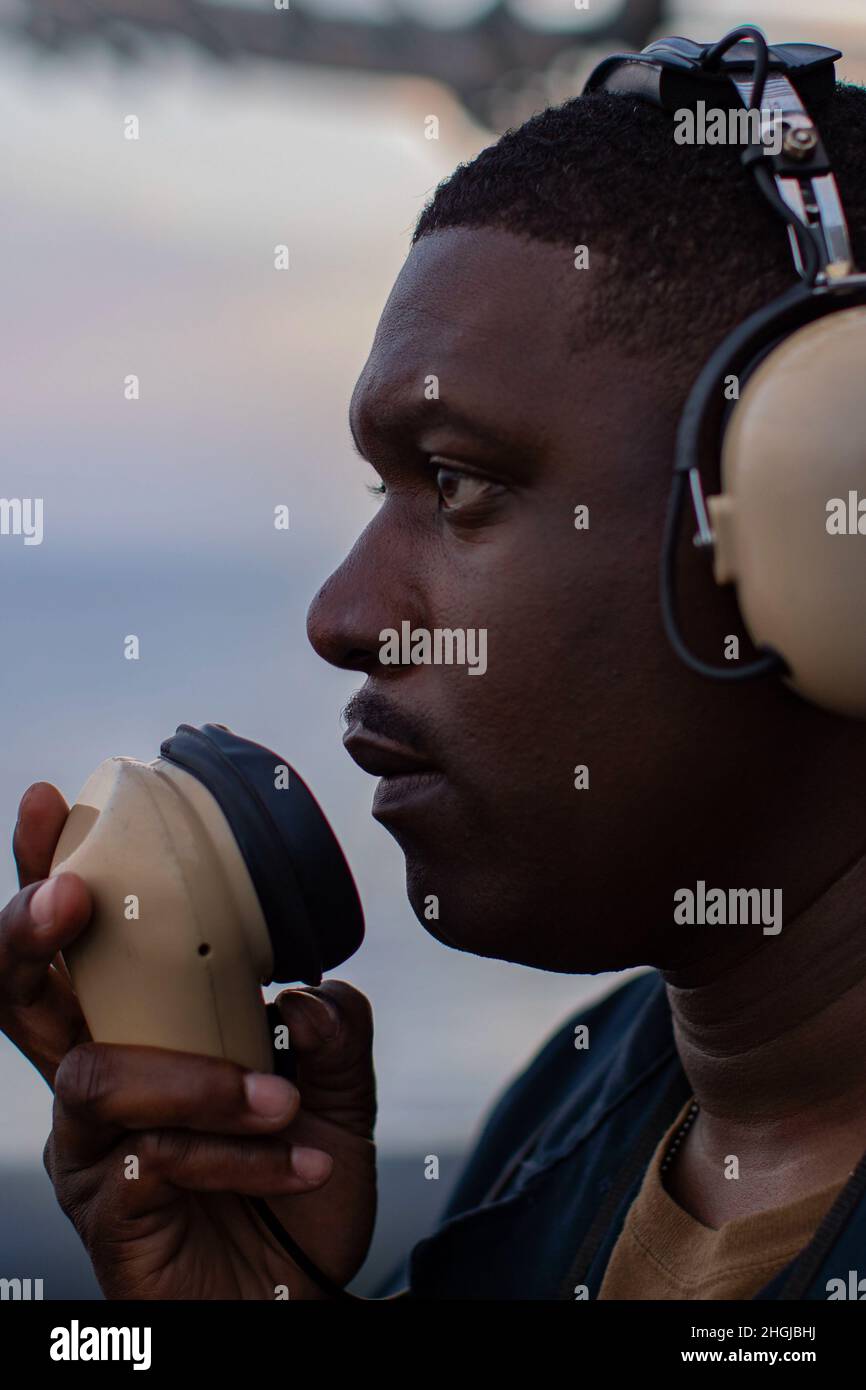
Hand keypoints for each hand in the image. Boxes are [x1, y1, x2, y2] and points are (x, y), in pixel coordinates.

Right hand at [0, 782, 376, 1298]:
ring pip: (96, 1077)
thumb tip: (303, 990)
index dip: (45, 874)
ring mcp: (91, 1149)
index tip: (48, 802)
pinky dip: (236, 1151)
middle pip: (20, 997)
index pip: (74, 947)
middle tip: (69, 897)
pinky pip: (155, 1157)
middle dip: (29, 932)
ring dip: (200, 1078)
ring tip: (283, 1101)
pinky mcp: (107, 1210)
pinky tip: (300, 1163)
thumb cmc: (295, 1198)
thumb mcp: (336, 1102)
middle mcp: (95, 1083)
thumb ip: (329, 1034)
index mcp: (137, 1036)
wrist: (301, 1306)